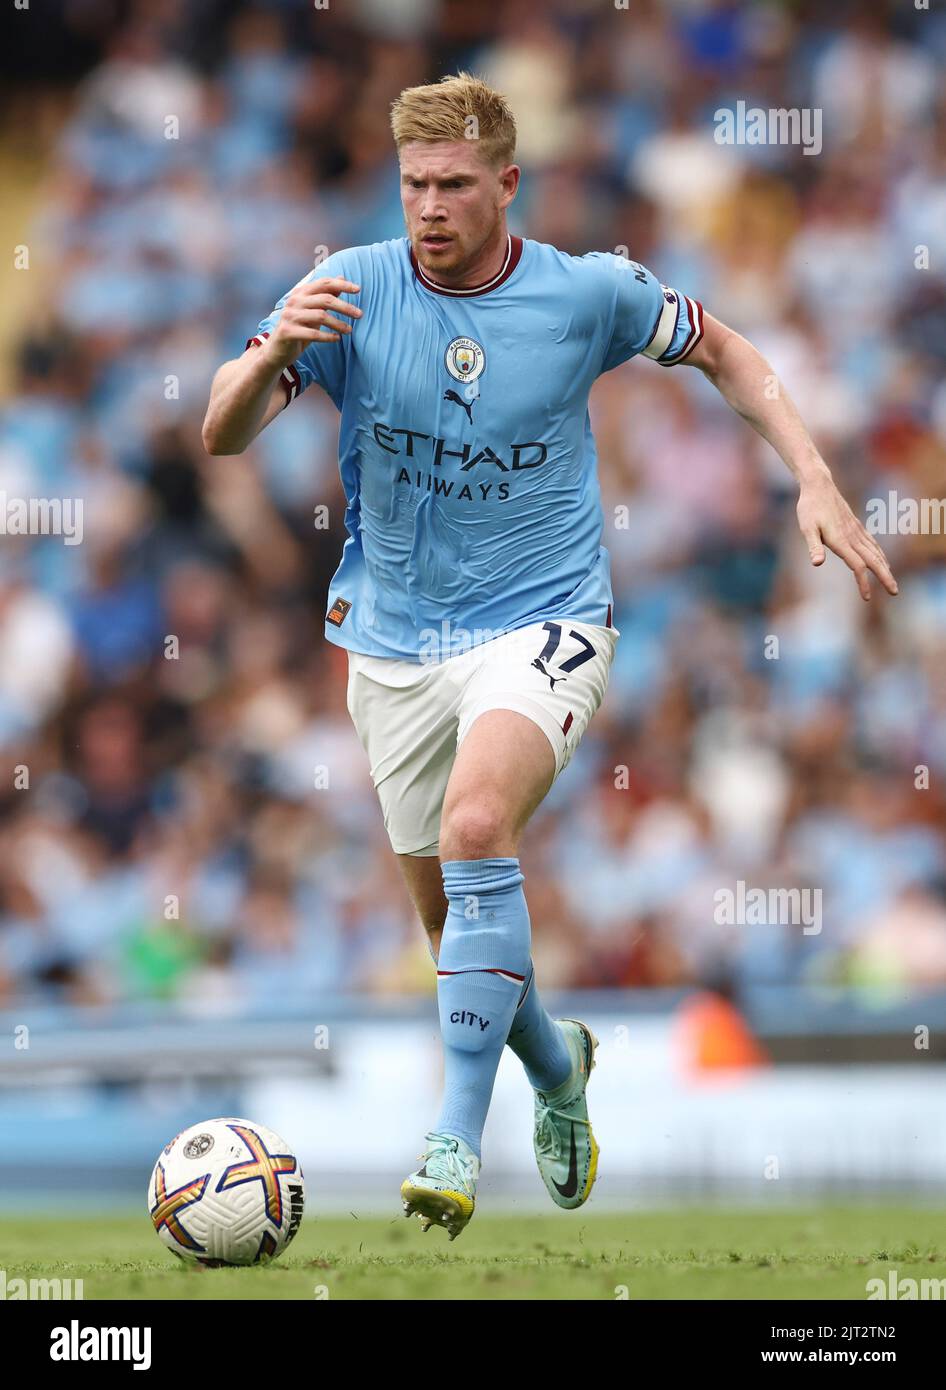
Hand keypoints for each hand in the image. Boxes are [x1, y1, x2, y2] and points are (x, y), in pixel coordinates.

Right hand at [267, 276, 361, 365]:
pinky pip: (313, 333)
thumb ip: (326, 295)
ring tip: (350, 330)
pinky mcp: (288, 331)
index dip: (342, 285)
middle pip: (325, 299)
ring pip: (321, 316)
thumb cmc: (299, 329)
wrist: (277, 350)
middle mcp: (294, 301)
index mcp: (300, 292)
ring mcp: (290, 315)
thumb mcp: (313, 311)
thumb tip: (342, 278)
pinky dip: (328, 336)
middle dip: (345, 307)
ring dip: (338, 323)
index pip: (324, 283)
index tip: (358, 289)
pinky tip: (337, 339)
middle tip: (360, 314)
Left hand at [797, 470, 897, 599]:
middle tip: (895, 592)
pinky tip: (882, 560)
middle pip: (873, 560)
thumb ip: (813, 546)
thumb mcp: (806, 528)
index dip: (863, 582)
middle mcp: (852, 537)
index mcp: (841, 541)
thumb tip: (817, 563)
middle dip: (884, 577)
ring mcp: (856, 531)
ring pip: (875, 552)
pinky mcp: (856, 526)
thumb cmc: (809, 508)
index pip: (857, 565)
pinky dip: (879, 554)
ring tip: (891, 581)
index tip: (867, 597)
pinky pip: (872, 543)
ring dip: (884, 567)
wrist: (819, 486)